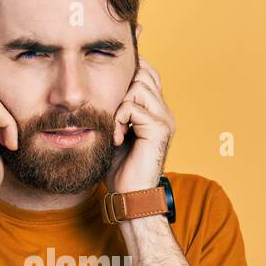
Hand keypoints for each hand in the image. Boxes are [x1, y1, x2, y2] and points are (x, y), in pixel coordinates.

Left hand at [106, 56, 175, 193]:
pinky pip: (133, 107)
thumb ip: (116, 109)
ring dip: (119, 106)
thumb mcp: (115, 131)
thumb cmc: (120, 168)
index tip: (108, 79)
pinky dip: (119, 120)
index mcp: (157, 111)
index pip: (148, 74)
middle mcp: (165, 112)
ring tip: (115, 129)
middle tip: (112, 116)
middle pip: (144, 74)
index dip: (130, 70)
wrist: (130, 195)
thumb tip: (100, 87)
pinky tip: (117, 139)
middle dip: (121, 88)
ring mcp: (165, 119)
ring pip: (138, 86)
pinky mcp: (160, 128)